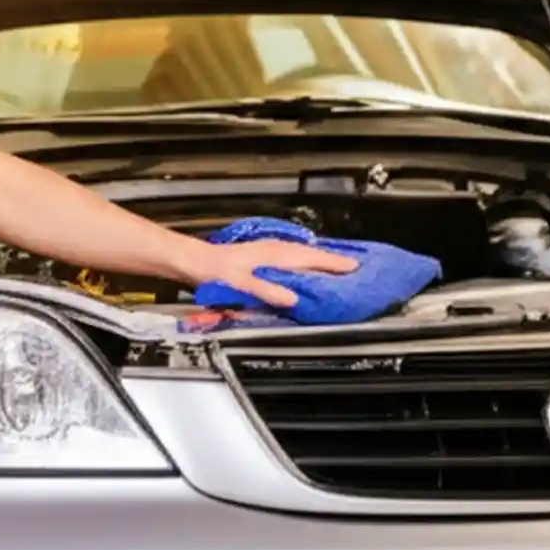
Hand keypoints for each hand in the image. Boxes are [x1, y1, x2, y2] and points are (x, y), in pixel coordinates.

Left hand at [191, 240, 357, 307]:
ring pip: (302, 254)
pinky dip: (305, 263)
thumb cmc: (214, 271)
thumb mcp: (240, 283)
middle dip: (332, 259)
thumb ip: (266, 291)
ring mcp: (268, 252)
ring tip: (337, 267)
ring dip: (319, 260)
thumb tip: (293, 299)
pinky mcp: (261, 258)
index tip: (356, 267)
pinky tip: (305, 270)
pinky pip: (292, 258)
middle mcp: (274, 250)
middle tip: (355, 266)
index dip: (334, 263)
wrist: (193, 262)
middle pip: (311, 253)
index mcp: (274, 254)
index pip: (311, 258)